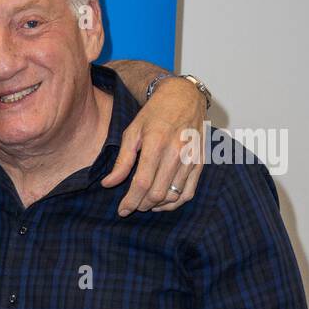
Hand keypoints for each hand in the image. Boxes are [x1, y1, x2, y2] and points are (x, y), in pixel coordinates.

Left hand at [101, 77, 204, 215]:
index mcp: (156, 144)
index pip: (142, 183)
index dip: (130, 201)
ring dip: (157, 205)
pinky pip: (189, 192)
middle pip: (158, 194)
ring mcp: (191, 159)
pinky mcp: (200, 162)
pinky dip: (174, 203)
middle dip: (141, 205)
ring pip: (173, 196)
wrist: (184, 98)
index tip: (122, 210)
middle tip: (132, 205)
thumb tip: (108, 184)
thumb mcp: (132, 132)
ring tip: (144, 203)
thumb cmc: (154, 114)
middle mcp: (177, 153)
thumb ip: (122, 161)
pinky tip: (162, 202)